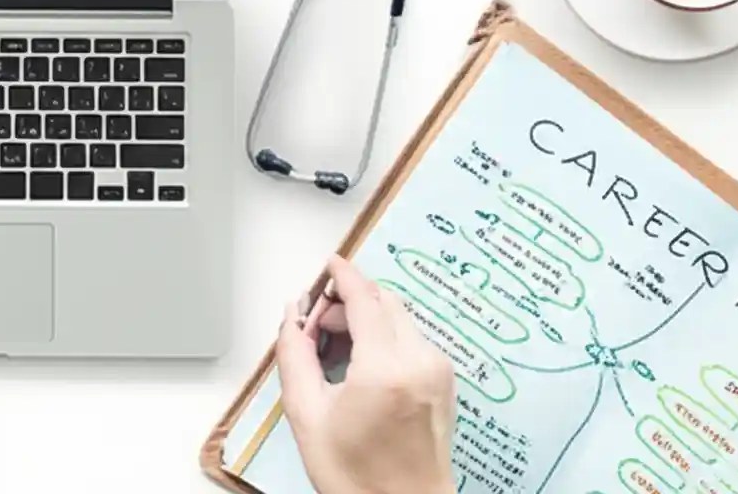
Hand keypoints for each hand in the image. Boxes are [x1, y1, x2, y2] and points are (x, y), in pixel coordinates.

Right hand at [276, 257, 457, 493]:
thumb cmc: (357, 477)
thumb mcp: (307, 415)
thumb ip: (295, 355)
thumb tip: (293, 316)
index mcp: (385, 370)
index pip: (364, 299)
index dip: (344, 276)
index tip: (330, 265)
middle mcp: (420, 362)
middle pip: (384, 302)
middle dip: (349, 302)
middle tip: (318, 324)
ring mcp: (438, 371)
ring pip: (399, 318)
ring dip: (367, 319)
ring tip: (337, 351)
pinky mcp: (445, 381)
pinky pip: (412, 339)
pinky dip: (385, 337)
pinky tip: (363, 364)